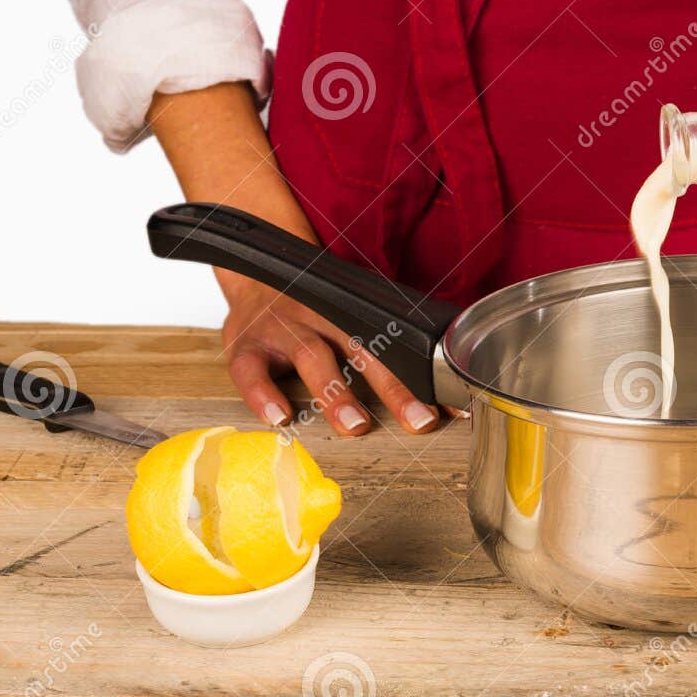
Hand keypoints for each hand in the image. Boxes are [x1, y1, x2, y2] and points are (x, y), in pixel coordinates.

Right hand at [146, 82, 435, 436]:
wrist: (257, 271)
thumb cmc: (315, 307)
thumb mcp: (350, 314)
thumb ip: (386, 345)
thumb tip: (439, 387)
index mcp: (353, 313)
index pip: (397, 347)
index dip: (424, 379)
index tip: (450, 407)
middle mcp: (322, 317)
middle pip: (364, 352)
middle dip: (394, 389)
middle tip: (418, 420)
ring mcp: (283, 329)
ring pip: (313, 358)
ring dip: (336, 393)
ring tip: (356, 425)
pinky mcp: (245, 344)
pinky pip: (251, 370)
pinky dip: (262, 395)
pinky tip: (280, 418)